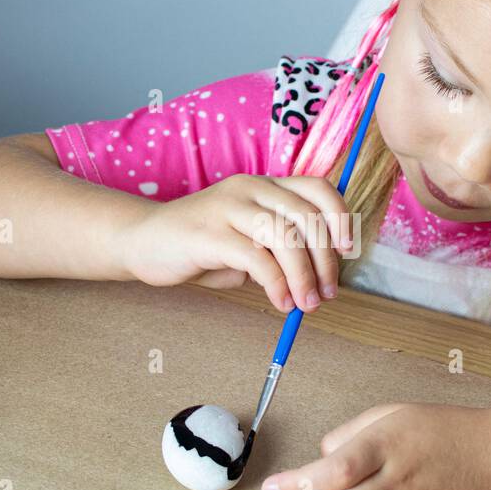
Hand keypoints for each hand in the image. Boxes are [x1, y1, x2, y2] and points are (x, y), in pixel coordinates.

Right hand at [121, 173, 352, 312]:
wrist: (143, 241)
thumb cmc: (202, 245)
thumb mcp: (249, 241)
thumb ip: (281, 249)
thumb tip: (320, 277)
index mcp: (265, 185)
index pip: (318, 188)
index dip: (340, 217)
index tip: (346, 251)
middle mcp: (250, 188)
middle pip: (307, 217)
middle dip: (325, 260)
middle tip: (327, 294)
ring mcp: (228, 207)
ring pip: (286, 237)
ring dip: (304, 276)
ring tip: (305, 304)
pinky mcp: (208, 233)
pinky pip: (256, 258)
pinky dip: (276, 284)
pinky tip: (280, 303)